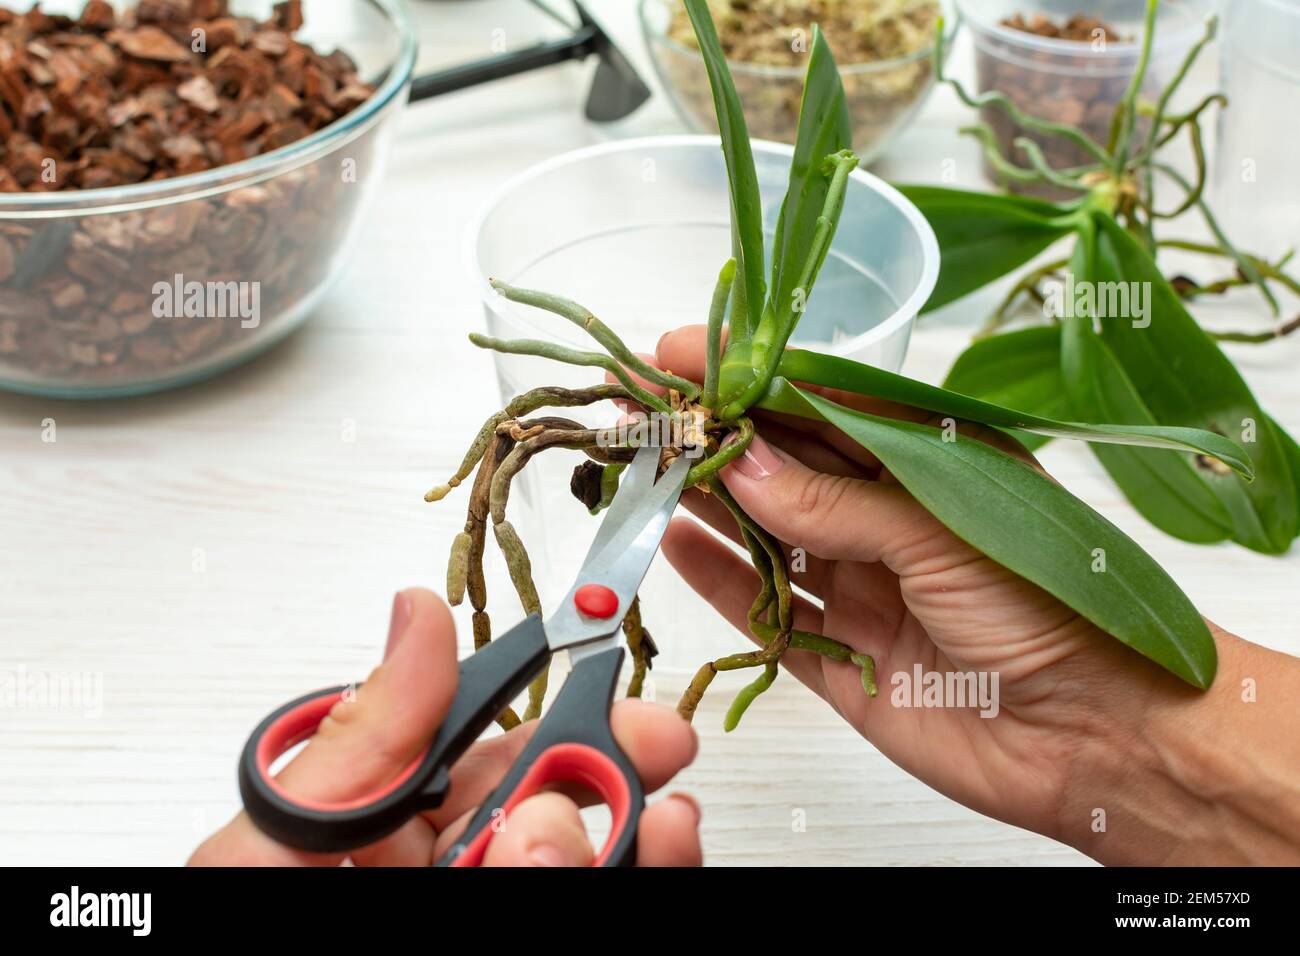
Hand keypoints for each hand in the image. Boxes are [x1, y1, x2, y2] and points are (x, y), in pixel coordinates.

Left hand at [190, 588, 701, 866]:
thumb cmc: (251, 949)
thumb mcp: (279, 855)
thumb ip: (361, 743)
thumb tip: (417, 619)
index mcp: (381, 835)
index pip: (494, 753)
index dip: (565, 711)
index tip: (617, 686)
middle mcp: (452, 874)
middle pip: (563, 805)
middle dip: (611, 772)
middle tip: (642, 760)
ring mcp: (503, 910)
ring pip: (597, 863)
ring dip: (636, 834)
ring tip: (648, 825)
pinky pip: (611, 911)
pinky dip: (646, 876)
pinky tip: (653, 856)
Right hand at [655, 326, 1299, 863]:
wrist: (1096, 737)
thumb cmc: (1051, 610)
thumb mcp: (939, 532)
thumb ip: (834, 503)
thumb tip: (743, 460)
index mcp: (922, 465)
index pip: (819, 402)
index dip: (748, 374)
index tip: (680, 352)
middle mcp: (885, 520)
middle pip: (780, 465)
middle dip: (710, 432)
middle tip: (640, 407)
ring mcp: (858, 587)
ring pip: (763, 532)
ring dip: (703, 498)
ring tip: (641, 462)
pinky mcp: (838, 657)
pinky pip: (763, 610)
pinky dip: (717, 578)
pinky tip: (673, 540)